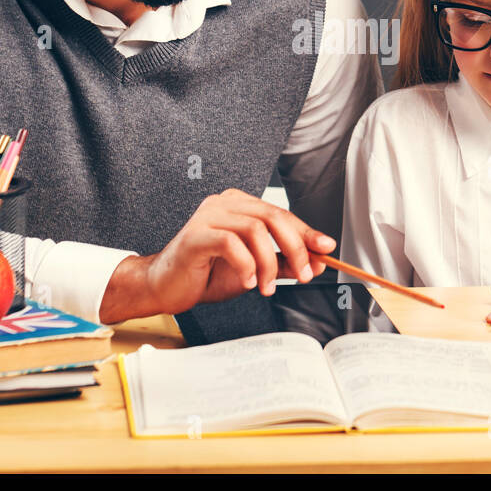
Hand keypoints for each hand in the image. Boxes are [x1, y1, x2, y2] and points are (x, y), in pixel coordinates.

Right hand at [142, 189, 334, 315]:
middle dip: (295, 247)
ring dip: (268, 263)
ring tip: (266, 287)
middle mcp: (224, 204)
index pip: (281, 214)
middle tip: (304, 274)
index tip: (326, 249)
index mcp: (239, 206)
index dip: (307, 232)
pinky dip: (246, 265)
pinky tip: (247, 281)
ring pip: (255, 230)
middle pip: (272, 216)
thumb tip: (316, 262)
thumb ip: (282, 263)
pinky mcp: (195, 235)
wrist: (165, 287)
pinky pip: (231, 243)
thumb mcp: (254, 270)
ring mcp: (208, 216)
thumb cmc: (205, 274)